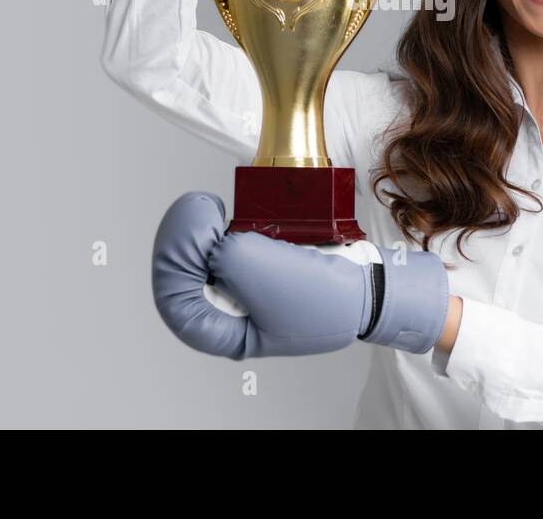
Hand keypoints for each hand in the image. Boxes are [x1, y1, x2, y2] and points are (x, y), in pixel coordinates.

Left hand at [151, 191, 449, 359]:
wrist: (368, 283)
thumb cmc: (323, 296)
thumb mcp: (266, 277)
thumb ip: (226, 257)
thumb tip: (213, 240)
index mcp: (228, 333)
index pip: (177, 305)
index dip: (174, 266)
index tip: (198, 232)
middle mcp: (228, 312)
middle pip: (181, 277)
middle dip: (182, 241)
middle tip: (198, 210)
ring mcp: (241, 286)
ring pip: (198, 257)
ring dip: (196, 230)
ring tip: (208, 208)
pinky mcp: (256, 262)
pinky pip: (222, 244)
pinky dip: (216, 227)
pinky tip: (221, 213)